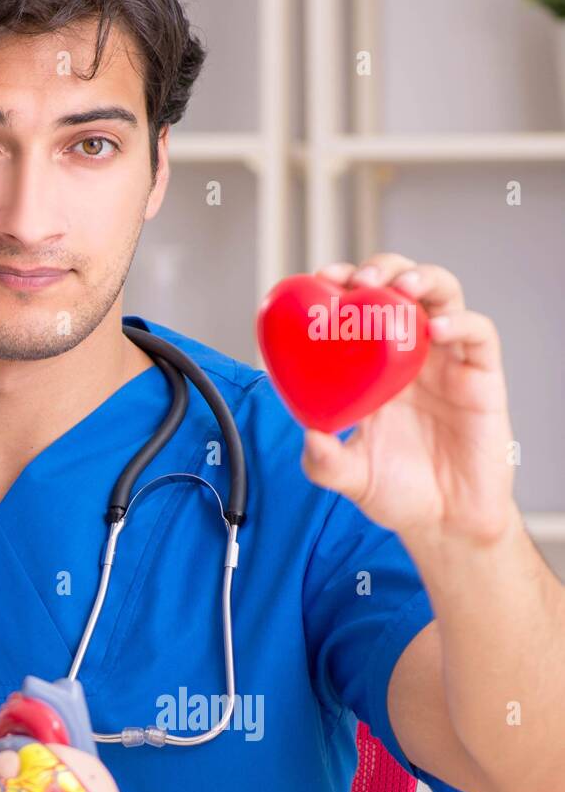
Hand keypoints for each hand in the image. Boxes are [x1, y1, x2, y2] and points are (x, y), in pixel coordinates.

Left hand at [299, 254, 515, 548]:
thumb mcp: (349, 477)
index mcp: (373, 369)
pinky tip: (436, 329)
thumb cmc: (398, 492)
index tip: (319, 279)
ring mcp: (447, 363)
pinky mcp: (481, 378)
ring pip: (443, 296)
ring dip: (422, 279)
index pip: (359, 309)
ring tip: (399, 286)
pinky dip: (460, 322)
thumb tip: (309, 435)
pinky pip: (478, 335)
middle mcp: (409, 357)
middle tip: (358, 279)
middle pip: (401, 288)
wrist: (446, 523)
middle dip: (381, 269)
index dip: (342, 286)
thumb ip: (324, 461)